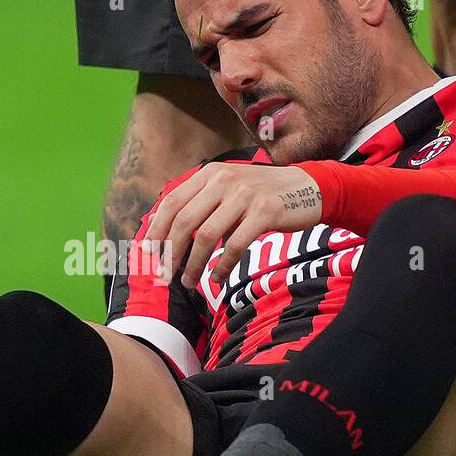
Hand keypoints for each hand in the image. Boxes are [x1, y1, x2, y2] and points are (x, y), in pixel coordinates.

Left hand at [143, 162, 322, 288]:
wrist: (308, 187)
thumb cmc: (261, 194)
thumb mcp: (228, 188)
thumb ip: (202, 204)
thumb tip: (168, 235)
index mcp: (209, 173)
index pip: (172, 202)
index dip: (156, 229)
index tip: (147, 253)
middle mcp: (224, 180)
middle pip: (184, 221)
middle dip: (170, 252)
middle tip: (165, 274)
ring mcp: (245, 195)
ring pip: (206, 236)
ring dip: (193, 264)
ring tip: (188, 282)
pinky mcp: (265, 212)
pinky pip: (235, 245)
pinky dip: (222, 266)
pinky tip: (216, 278)